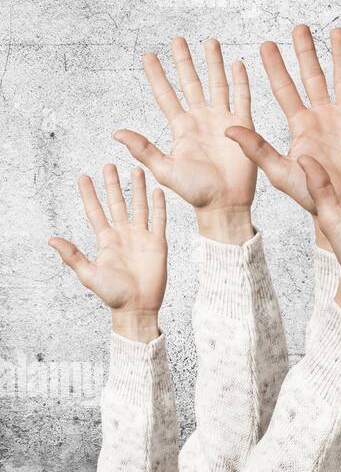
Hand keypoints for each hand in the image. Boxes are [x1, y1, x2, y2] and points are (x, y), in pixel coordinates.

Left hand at [49, 166, 166, 342]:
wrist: (138, 306)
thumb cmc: (112, 294)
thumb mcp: (88, 274)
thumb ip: (72, 255)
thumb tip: (51, 240)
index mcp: (106, 241)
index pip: (95, 212)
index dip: (89, 195)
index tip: (83, 177)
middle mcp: (123, 235)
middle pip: (117, 203)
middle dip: (113, 185)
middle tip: (109, 165)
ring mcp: (141, 237)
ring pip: (139, 206)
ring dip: (137, 189)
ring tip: (137, 170)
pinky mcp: (158, 242)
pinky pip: (159, 219)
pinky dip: (159, 205)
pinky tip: (158, 191)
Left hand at [115, 38, 255, 243]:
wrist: (225, 203)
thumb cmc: (195, 192)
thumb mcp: (165, 170)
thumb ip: (144, 149)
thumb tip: (117, 132)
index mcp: (181, 128)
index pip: (166, 95)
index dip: (157, 75)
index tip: (148, 56)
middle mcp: (201, 120)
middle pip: (191, 83)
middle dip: (184, 61)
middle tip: (177, 39)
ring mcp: (223, 121)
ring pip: (217, 85)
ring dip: (213, 63)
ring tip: (210, 42)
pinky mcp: (243, 127)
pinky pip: (242, 98)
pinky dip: (240, 81)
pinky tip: (237, 64)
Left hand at [226, 26, 340, 252]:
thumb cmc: (312, 204)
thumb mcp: (281, 175)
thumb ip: (257, 150)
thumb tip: (229, 128)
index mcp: (301, 128)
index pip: (285, 90)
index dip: (276, 67)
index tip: (266, 42)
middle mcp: (324, 120)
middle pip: (315, 77)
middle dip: (309, 52)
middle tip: (302, 27)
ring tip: (340, 33)